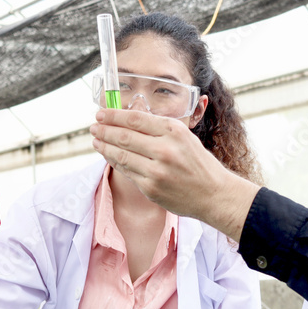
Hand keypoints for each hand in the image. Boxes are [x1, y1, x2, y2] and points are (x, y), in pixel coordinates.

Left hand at [90, 109, 258, 240]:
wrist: (214, 195)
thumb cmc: (199, 164)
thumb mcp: (185, 138)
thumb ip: (160, 129)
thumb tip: (129, 120)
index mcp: (174, 132)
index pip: (135, 119)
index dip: (113, 115)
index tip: (101, 113)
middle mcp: (165, 150)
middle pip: (124, 136)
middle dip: (104, 130)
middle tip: (93, 127)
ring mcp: (157, 171)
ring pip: (121, 155)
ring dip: (105, 147)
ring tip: (96, 141)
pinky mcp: (151, 188)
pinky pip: (127, 172)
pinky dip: (115, 162)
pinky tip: (109, 156)